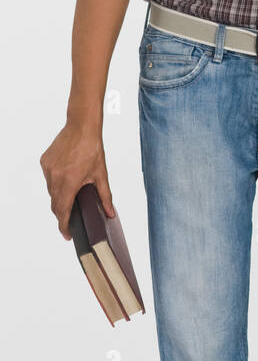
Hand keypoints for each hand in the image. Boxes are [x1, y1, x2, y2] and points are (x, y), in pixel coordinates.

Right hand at [40, 118, 114, 239]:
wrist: (81, 125)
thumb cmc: (92, 148)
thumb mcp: (101, 174)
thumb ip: (105, 196)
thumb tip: (110, 213)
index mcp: (69, 182)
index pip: (62, 211)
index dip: (63, 226)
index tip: (67, 235)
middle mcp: (55, 177)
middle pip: (55, 204)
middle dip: (62, 213)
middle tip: (70, 219)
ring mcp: (48, 169)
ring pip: (51, 191)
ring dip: (59, 196)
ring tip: (70, 195)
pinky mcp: (44, 161)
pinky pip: (48, 178)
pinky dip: (55, 182)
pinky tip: (66, 177)